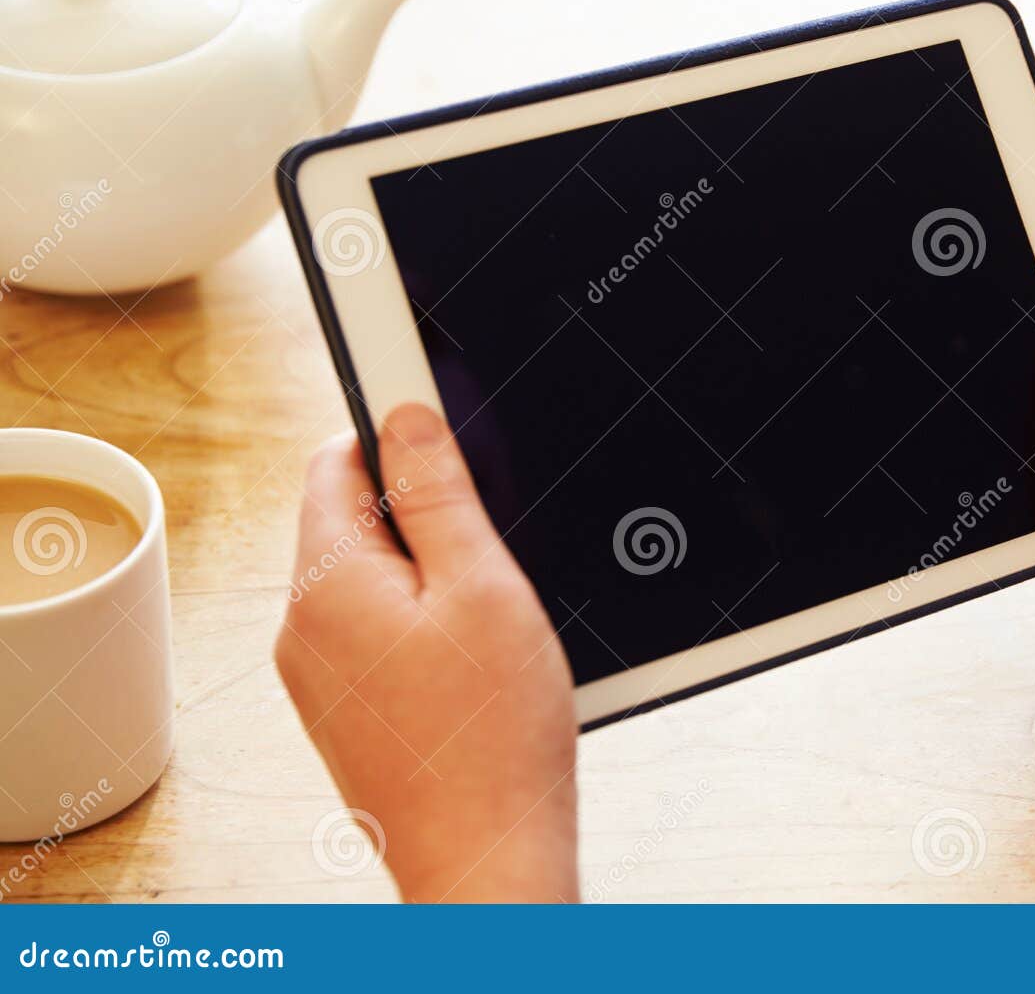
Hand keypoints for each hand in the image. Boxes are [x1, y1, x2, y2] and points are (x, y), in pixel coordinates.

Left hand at [276, 404, 577, 901]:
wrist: (486, 858)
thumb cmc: (492, 738)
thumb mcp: (483, 587)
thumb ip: (438, 493)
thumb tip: (404, 415)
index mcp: (326, 585)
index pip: (334, 461)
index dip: (395, 437)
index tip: (449, 444)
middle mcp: (303, 629)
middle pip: (351, 521)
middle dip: (422, 518)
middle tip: (491, 554)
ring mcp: (318, 677)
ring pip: (368, 580)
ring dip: (427, 575)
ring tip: (488, 624)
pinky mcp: (344, 711)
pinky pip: (373, 634)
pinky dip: (421, 626)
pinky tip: (473, 665)